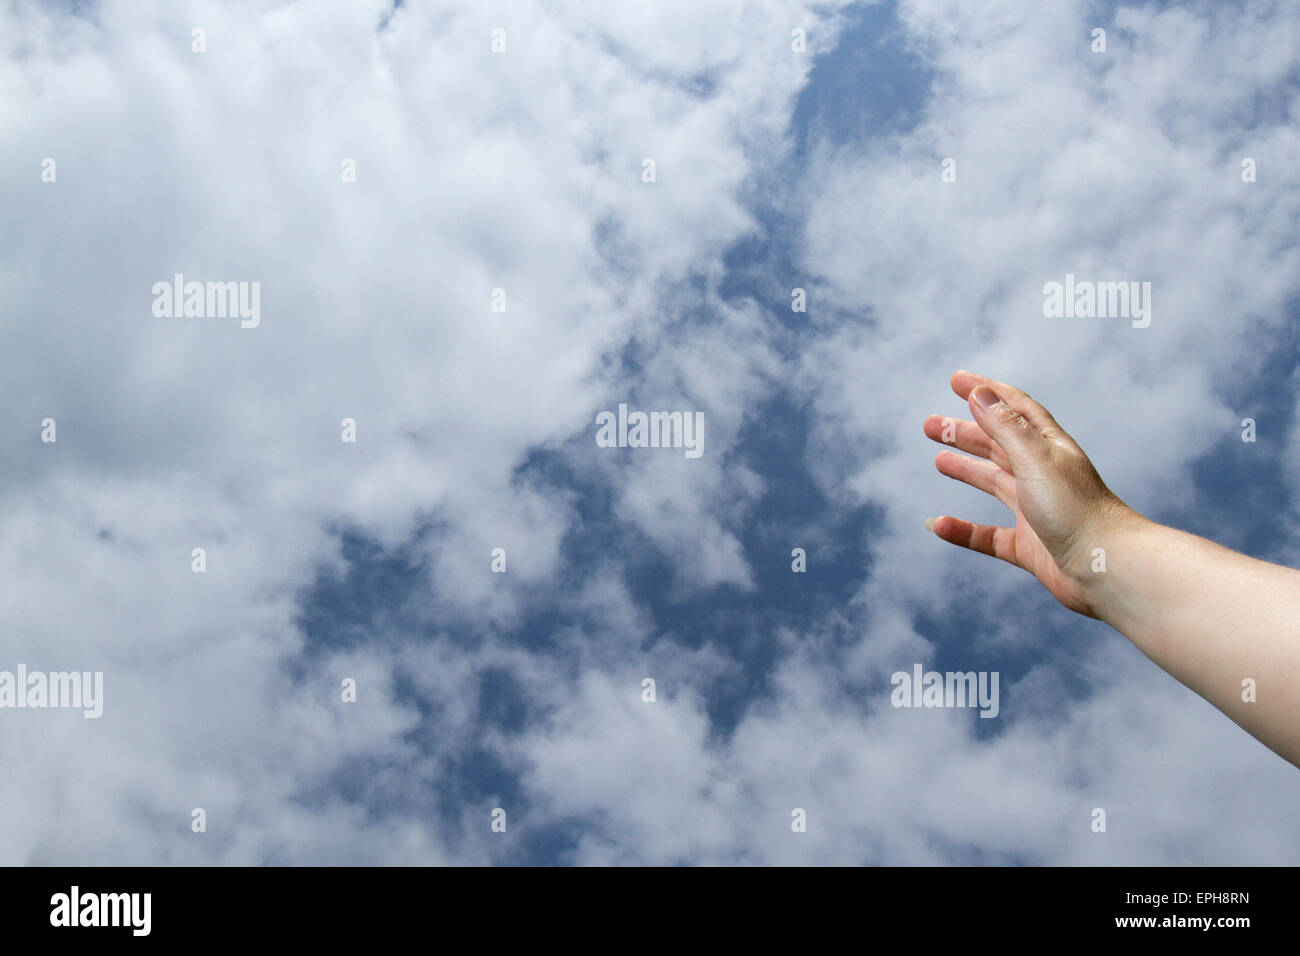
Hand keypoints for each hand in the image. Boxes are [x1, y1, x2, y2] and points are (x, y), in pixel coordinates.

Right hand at [922, 370, 1145, 616]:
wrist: (1108, 567)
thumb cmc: (1078, 509)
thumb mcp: (1035, 459)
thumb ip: (1005, 426)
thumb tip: (979, 394)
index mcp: (1048, 448)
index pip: (1014, 409)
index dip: (986, 392)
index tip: (956, 381)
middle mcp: (1042, 475)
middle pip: (999, 445)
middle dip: (965, 432)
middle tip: (931, 426)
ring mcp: (1035, 511)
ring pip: (994, 483)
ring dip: (966, 470)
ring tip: (939, 461)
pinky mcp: (1029, 546)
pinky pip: (988, 536)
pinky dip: (962, 530)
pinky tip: (939, 526)